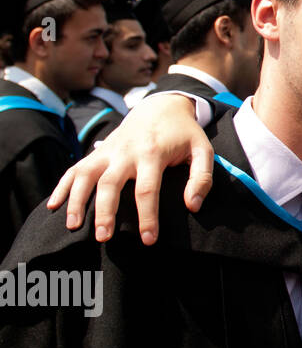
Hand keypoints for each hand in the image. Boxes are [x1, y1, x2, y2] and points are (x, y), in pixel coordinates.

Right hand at [46, 94, 212, 243]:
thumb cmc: (184, 134)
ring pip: (85, 175)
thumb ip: (202, 178)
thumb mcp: (203, 150)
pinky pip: (74, 169)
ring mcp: (107, 151)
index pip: (148, 189)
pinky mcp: (96, 152)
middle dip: (105, 212)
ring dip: (76, 200)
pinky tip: (53, 206)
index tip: (148, 240)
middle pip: (110, 183)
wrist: (160, 107)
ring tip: (72, 226)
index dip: (147, 216)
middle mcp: (126, 152)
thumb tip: (192, 206)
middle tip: (103, 239)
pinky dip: (61, 186)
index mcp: (153, 153)